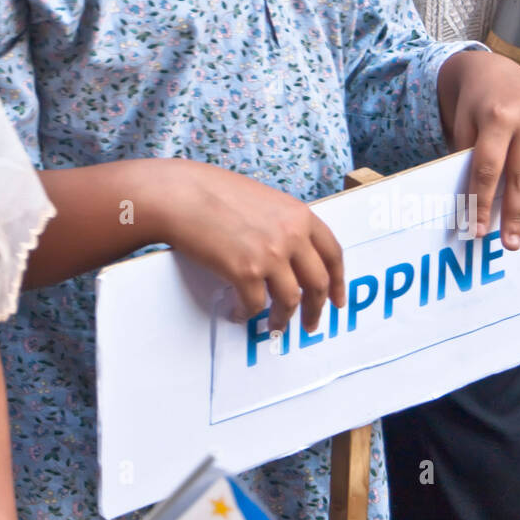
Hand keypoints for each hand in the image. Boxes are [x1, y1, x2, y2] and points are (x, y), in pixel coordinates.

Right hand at [160, 162, 345, 331]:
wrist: (181, 195)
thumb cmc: (213, 192)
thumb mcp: (263, 200)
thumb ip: (283, 223)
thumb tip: (290, 255)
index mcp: (299, 215)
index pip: (333, 253)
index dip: (338, 281)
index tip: (337, 300)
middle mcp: (291, 235)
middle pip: (318, 283)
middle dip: (316, 309)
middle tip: (312, 324)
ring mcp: (270, 255)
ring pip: (291, 300)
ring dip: (283, 319)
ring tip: (275, 326)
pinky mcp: (245, 272)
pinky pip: (254, 305)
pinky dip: (247, 314)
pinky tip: (238, 313)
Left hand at [437, 49, 519, 248]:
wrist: (496, 72)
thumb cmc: (476, 106)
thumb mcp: (463, 128)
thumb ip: (470, 162)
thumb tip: (477, 209)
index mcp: (497, 115)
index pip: (488, 169)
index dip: (482, 202)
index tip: (477, 229)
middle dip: (513, 213)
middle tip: (508, 242)